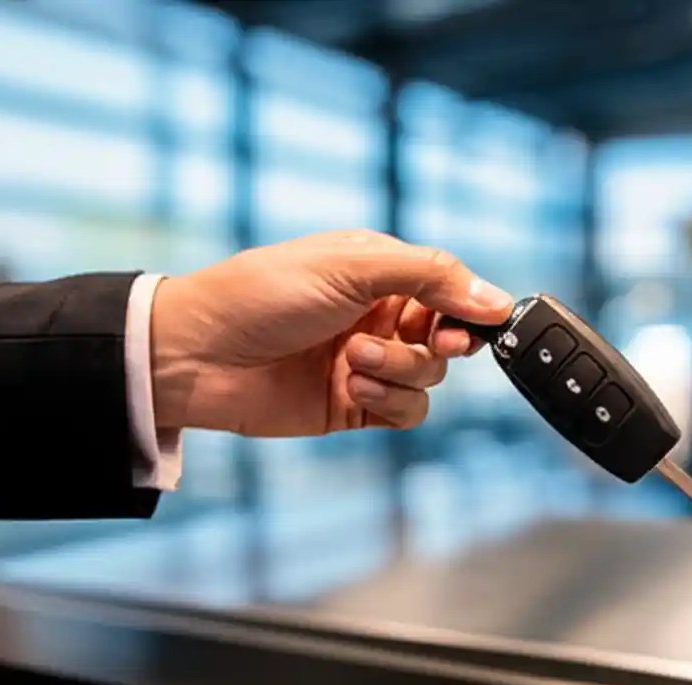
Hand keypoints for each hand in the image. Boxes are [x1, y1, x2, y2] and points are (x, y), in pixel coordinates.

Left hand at [148, 229, 513, 435]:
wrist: (194, 355)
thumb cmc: (261, 294)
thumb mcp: (351, 266)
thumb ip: (430, 276)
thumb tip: (497, 299)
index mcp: (379, 271)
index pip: (449, 287)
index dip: (468, 305)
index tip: (481, 319)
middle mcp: (378, 315)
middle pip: (447, 335)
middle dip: (441, 341)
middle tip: (433, 341)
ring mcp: (367, 361)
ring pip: (428, 376)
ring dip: (400, 368)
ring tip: (355, 358)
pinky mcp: (354, 405)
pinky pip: (405, 411)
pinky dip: (389, 399)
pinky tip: (351, 383)